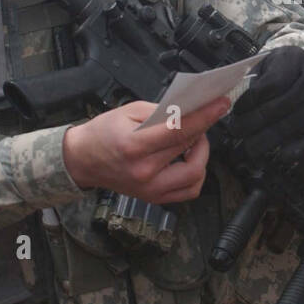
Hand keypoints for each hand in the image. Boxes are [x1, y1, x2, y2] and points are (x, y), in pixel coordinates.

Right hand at [61, 97, 229, 204]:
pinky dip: (195, 173)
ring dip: (202, 154)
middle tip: (202, 118)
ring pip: (196, 175)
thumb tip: (191, 109)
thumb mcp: (129, 110)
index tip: (221, 104)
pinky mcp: (154, 198)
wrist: (82, 160)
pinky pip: (189, 190)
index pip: (180, 130)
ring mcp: (150, 189)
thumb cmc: (103, 133)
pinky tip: (188, 158)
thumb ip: (162, 111)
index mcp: (134, 146)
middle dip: (203, 130)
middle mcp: (144, 172)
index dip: (205, 116)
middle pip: (190, 150)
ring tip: (193, 140)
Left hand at [228, 46, 303, 163]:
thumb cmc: (283, 70)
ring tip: (248, 148)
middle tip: (236, 132)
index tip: (236, 111)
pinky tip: (282, 156)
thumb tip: (231, 105)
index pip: (271, 84)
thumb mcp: (268, 64)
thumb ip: (253, 80)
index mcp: (295, 60)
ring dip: (267, 139)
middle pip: (280, 107)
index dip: (250, 100)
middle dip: (253, 123)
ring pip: (293, 125)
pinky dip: (299, 150)